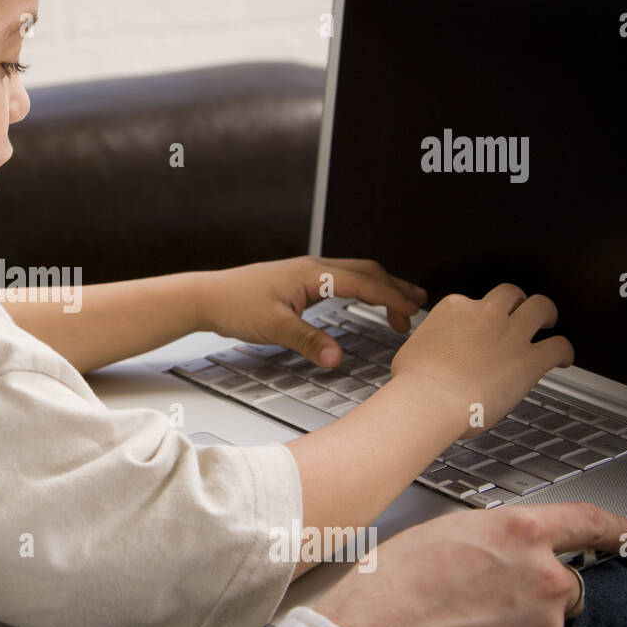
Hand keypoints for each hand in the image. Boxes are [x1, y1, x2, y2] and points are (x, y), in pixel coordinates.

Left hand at [198, 256, 426, 367]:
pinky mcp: (298, 282)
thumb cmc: (235, 305)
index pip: (363, 282)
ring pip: (353, 274)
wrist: (207, 297)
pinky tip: (363, 301)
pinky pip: (339, 280)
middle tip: (419, 306)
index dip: (391, 298)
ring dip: (379, 286)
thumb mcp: (274, 327)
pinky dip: (360, 289)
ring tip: (401, 303)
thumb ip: (308, 341)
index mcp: (312, 273)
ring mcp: (305, 273)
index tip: (413, 313)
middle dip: (394, 287)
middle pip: (365, 271)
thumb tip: (336, 358)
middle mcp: (312, 268)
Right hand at [313, 503, 626, 626]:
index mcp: (516, 533)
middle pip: (562, 585)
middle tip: (477, 605)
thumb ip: (488, 539)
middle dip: (531, 595)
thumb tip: (501, 552)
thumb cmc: (387, 590)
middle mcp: (543, 577)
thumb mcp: (437, 535)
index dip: (612, 528)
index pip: (586, 523)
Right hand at [390, 283, 573, 440]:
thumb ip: (429, 344)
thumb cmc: (414, 383)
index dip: (479, 316)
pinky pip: (559, 346)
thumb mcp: (411, 350)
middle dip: (518, 302)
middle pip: (511, 294)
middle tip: (521, 314)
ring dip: (547, 314)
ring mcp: (510, 334)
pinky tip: (563, 359)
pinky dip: (565, 351)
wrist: (429, 400)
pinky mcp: (530, 359)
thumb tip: (427, 353)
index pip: (473, 302)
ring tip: (548, 323)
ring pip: (541, 307)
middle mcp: (485, 313)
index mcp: (455, 308)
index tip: (480, 329)